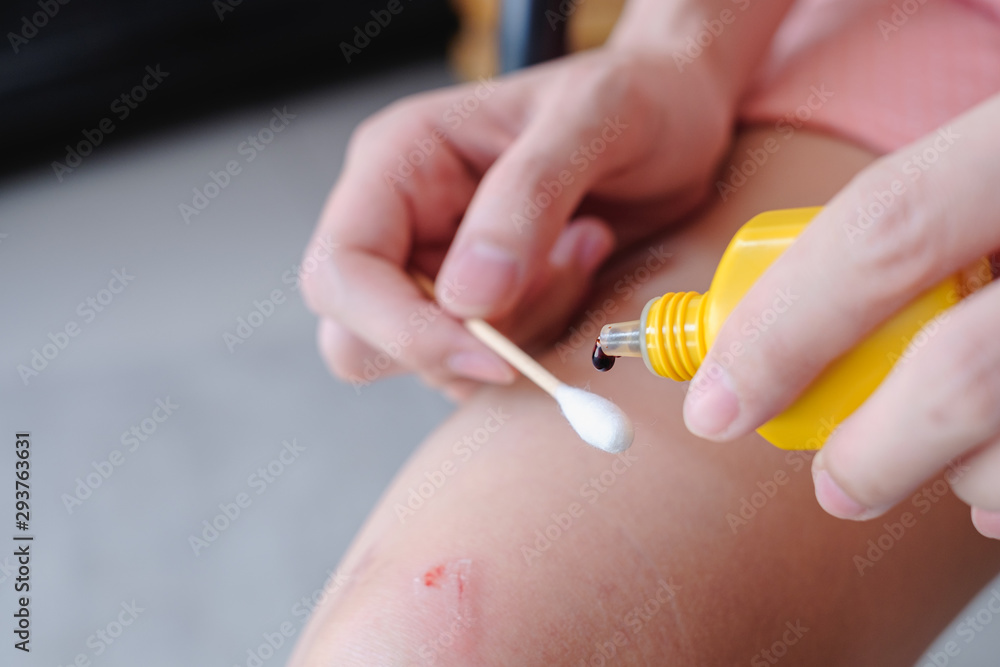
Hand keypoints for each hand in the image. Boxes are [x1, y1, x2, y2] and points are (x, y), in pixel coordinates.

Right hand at [301, 43, 735, 397]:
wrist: (680, 117)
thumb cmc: (635, 97)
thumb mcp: (592, 120)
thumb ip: (527, 198)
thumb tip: (467, 296)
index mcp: (397, 162)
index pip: (342, 272)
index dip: (400, 329)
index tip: (492, 352)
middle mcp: (401, 221)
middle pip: (360, 335)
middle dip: (455, 343)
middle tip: (550, 289)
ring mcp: (436, 269)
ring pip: (431, 361)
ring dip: (518, 332)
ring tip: (581, 251)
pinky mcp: (479, 306)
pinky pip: (482, 365)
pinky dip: (539, 339)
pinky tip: (579, 268)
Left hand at [683, 93, 999, 538]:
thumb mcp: (983, 159)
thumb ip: (904, 222)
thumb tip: (760, 323)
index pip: (881, 232)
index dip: (783, 328)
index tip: (719, 405)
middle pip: (962, 374)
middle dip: (873, 450)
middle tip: (836, 481)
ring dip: (969, 479)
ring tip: (954, 461)